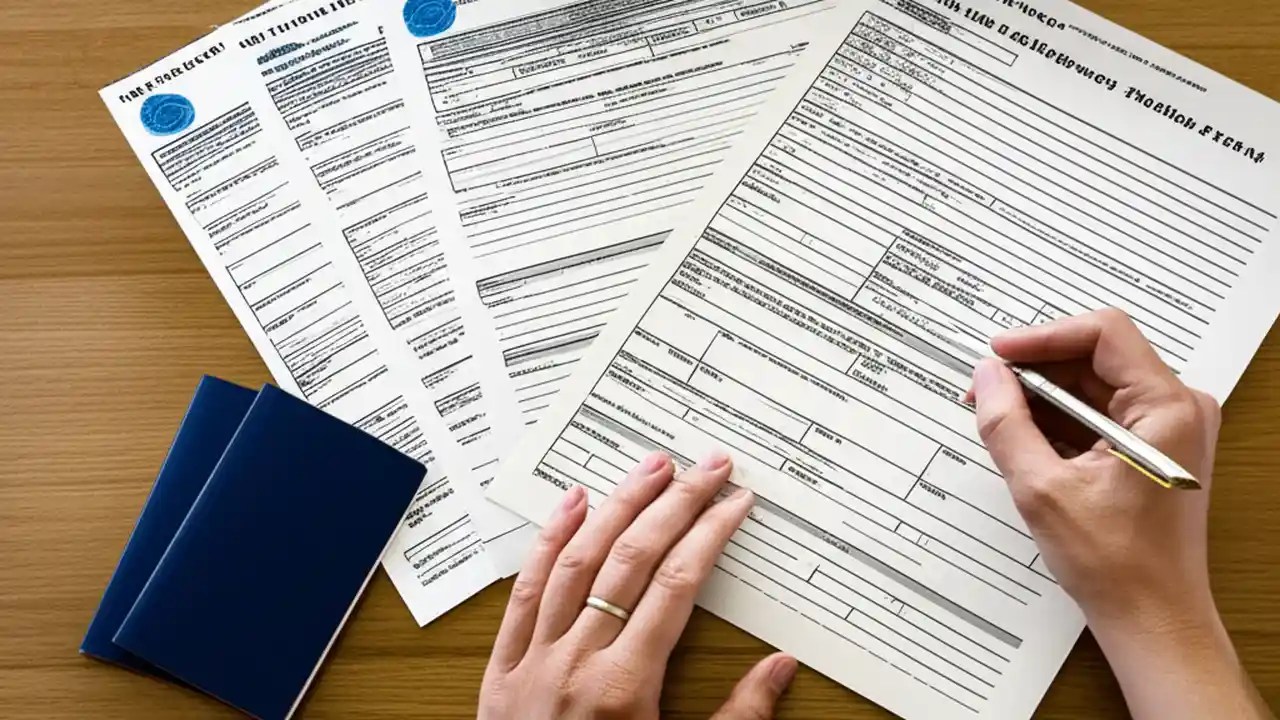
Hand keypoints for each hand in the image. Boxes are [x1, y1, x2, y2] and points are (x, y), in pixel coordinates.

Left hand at [478, 451, 797, 719]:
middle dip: (674, 504)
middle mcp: (576, 662)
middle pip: (629, 559)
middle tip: (706, 465)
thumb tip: (780, 668)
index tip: (735, 502)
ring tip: (650, 466)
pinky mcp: (501, 667)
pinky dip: (548, 541)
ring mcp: (533, 659)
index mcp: (626, 688)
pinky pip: (524, 590)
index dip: (709, 534)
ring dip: (615, 506)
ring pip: (576, 561)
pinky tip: (571, 503)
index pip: (676, 585)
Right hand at [967, 308, 1219, 626]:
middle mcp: (1177, 409)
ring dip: (1043, 396)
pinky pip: (1099, 413)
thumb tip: (986, 376)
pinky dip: (1059, 419)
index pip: (1103, 333)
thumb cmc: (1118, 565)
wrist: (1152, 618)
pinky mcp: (1152, 447)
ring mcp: (1167, 429)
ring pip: (1093, 385)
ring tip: (998, 417)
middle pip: (1096, 357)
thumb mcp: (1042, 488)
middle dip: (1036, 369)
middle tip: (986, 389)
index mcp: (1168, 409)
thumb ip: (1007, 423)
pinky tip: (1024, 438)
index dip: (1043, 336)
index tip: (1000, 354)